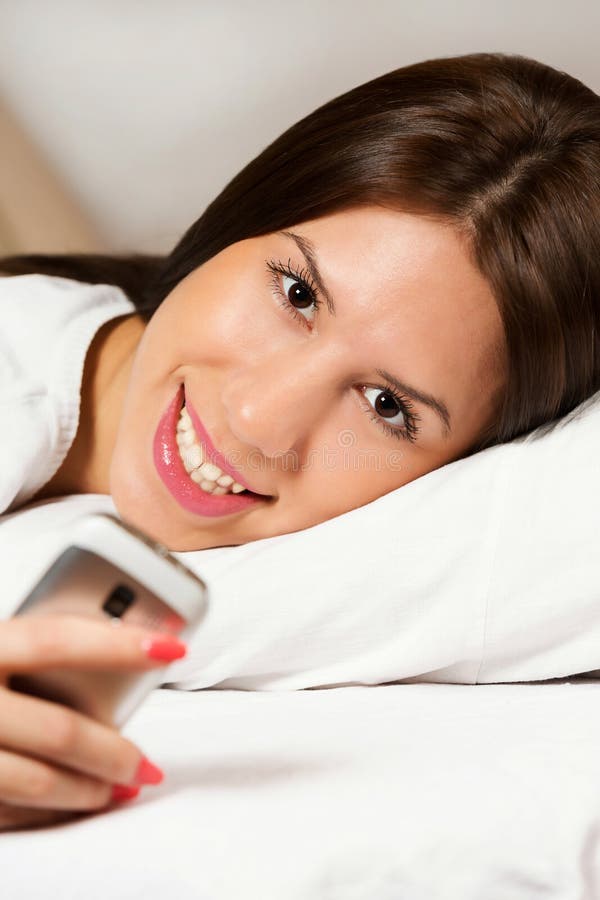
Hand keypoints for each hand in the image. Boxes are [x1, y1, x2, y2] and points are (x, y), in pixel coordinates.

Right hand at [0, 614, 185, 831]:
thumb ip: (30, 645)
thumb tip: (120, 649)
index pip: (57, 640)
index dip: (118, 643)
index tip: (170, 649)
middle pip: (58, 730)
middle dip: (114, 752)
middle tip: (146, 764)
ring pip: (36, 782)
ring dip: (88, 791)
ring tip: (119, 790)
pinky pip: (8, 812)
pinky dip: (49, 813)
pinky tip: (73, 807)